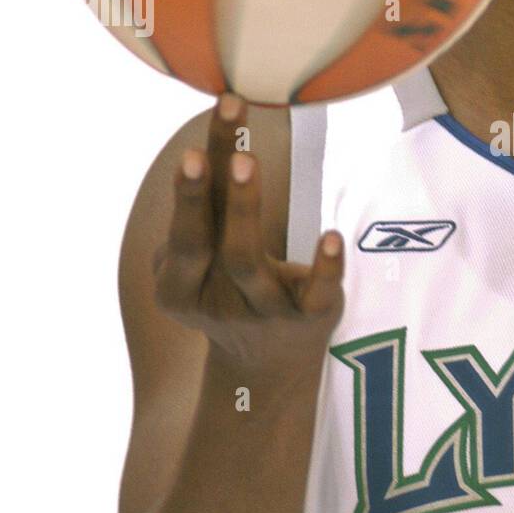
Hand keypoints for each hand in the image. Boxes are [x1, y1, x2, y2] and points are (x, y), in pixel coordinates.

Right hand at [152, 92, 344, 375]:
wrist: (266, 365)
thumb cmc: (230, 290)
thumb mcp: (206, 259)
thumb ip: (204, 212)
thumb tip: (208, 147)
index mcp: (181, 281)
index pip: (185, 226)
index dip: (187, 192)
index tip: (192, 150)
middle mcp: (215, 295)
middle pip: (204, 242)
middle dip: (201, 195)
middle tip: (205, 152)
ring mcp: (262, 308)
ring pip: (247, 262)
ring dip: (245, 210)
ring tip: (250, 160)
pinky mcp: (308, 318)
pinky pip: (316, 294)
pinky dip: (324, 267)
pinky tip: (332, 236)